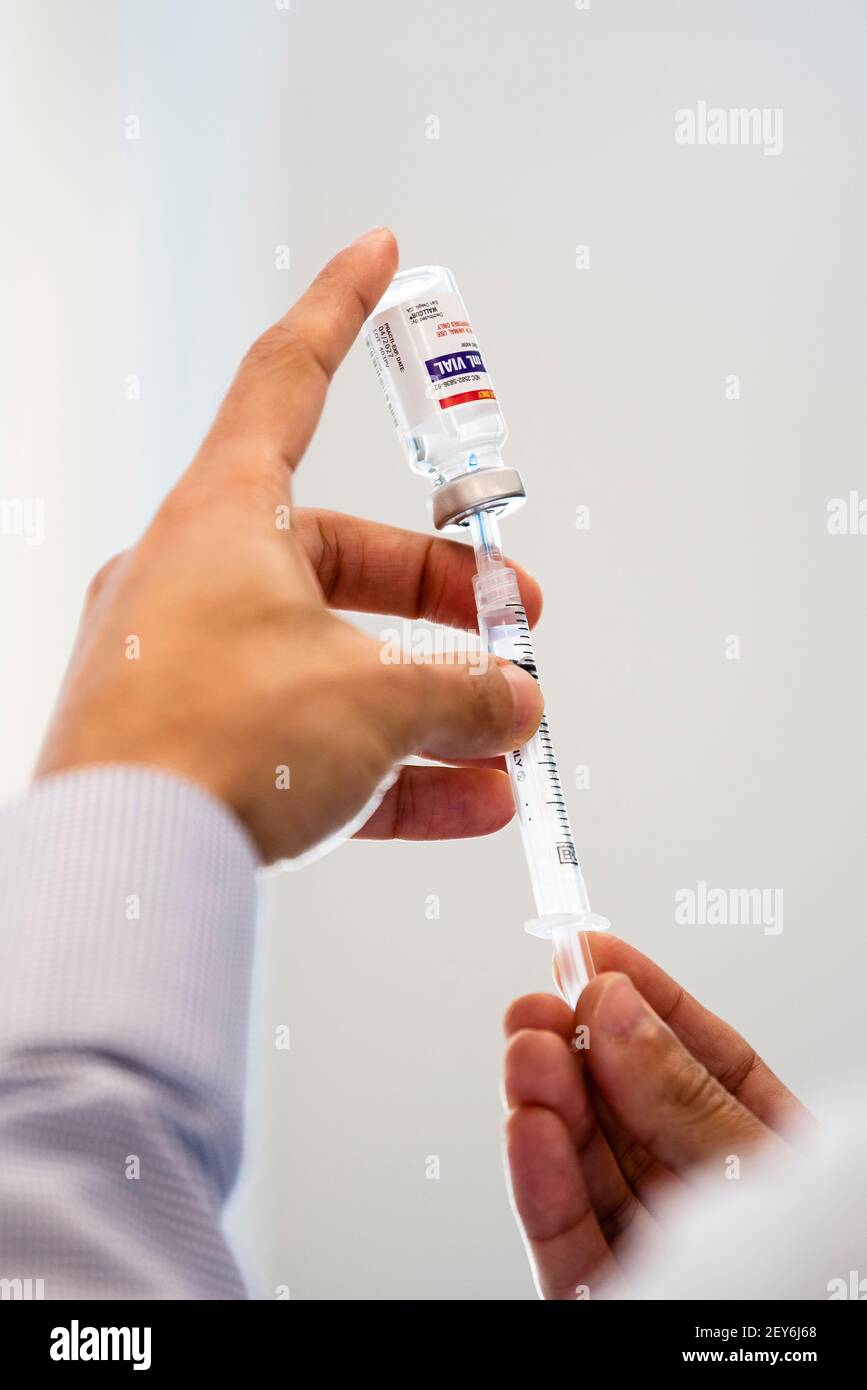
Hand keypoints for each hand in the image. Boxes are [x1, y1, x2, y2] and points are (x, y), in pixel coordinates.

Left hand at [36, 228, 543, 861]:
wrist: (117, 874)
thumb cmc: (216, 744)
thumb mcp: (375, 698)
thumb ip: (464, 690)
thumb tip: (517, 703)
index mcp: (223, 518)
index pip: (287, 378)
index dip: (341, 309)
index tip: (378, 255)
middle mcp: (198, 580)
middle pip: (344, 559)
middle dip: (443, 598)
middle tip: (515, 627)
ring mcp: (193, 668)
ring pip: (335, 663)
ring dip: (429, 700)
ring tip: (506, 738)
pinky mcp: (196, 752)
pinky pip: (313, 743)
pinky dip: (388, 765)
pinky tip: (468, 803)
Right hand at [503, 934, 812, 1298]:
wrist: (815, 1365)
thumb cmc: (829, 1279)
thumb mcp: (773, 1174)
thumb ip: (688, 1100)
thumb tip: (616, 1010)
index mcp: (767, 1156)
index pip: (699, 1058)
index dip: (642, 998)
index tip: (591, 949)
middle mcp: (705, 1198)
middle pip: (628, 1107)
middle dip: (576, 1045)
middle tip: (537, 1001)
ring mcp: (652, 1250)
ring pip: (586, 1166)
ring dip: (547, 1102)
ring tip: (523, 1048)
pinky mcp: (605, 1300)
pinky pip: (565, 1239)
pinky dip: (539, 1182)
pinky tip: (525, 1125)